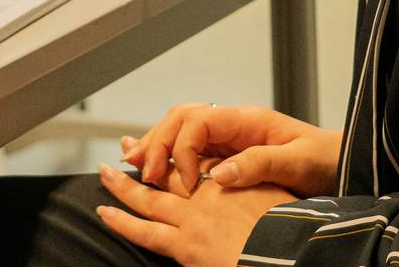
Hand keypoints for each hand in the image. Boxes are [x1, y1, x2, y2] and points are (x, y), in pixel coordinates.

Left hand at [96, 162, 295, 266]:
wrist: (288, 252)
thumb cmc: (292, 229)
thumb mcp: (284, 196)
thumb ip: (264, 184)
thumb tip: (264, 185)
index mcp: (234, 178)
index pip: (200, 160)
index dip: (182, 152)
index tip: (171, 145)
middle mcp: (208, 193)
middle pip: (169, 170)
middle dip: (147, 158)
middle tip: (128, 146)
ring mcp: (193, 218)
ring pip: (150, 197)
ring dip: (124, 184)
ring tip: (106, 173)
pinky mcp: (185, 245)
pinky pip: (145, 232)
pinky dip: (123, 222)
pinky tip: (106, 213)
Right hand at [121, 102, 339, 197]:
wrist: (343, 163)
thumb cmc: (327, 160)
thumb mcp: (300, 162)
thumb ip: (261, 164)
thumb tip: (220, 175)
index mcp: (249, 120)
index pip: (199, 119)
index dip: (183, 148)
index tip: (188, 183)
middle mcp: (234, 123)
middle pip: (180, 118)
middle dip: (157, 142)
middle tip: (141, 172)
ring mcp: (229, 137)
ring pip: (179, 130)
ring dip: (155, 145)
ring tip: (131, 163)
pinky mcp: (227, 153)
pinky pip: (189, 149)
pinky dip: (167, 157)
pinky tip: (151, 167)